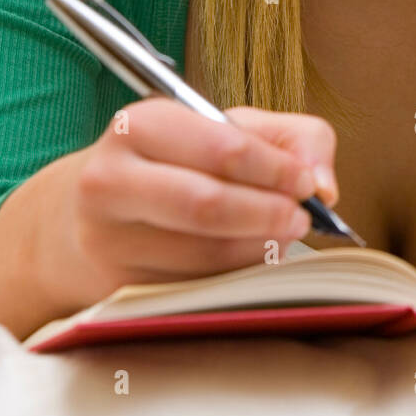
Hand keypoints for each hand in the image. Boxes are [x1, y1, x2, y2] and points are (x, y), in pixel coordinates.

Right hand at [41, 99, 338, 313]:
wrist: (91, 213)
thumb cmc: (178, 163)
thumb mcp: (231, 129)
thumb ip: (295, 139)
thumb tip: (324, 187)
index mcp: (140, 126)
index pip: (222, 149)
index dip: (277, 170)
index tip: (306, 183)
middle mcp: (110, 181)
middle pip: (207, 206)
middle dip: (269, 214)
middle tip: (300, 218)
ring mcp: (107, 240)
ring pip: (204, 256)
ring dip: (258, 250)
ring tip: (277, 236)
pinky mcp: (115, 288)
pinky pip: (194, 290)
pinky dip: (234, 279)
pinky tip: (244, 259)